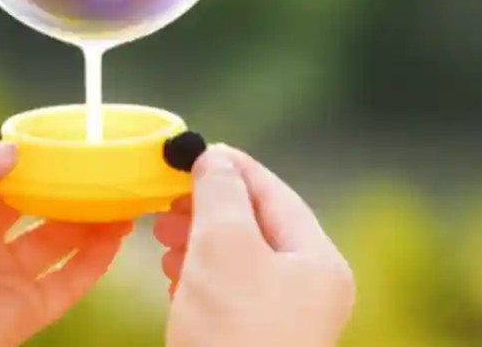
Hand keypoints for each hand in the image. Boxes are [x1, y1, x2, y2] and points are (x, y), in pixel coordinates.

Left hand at [0, 142, 132, 346]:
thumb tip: (13, 151)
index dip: (20, 161)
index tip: (54, 142)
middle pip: (29, 209)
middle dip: (60, 188)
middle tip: (94, 167)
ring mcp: (4, 280)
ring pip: (55, 242)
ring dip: (87, 221)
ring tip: (117, 197)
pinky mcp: (27, 311)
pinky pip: (69, 281)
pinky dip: (96, 259)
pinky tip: (116, 235)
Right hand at [155, 145, 354, 346]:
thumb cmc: (235, 337)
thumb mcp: (225, 247)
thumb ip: (220, 193)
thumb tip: (215, 159)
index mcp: (318, 261)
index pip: (274, 193)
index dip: (230, 167)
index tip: (189, 153)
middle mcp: (309, 290)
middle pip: (256, 226)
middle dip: (207, 207)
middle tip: (164, 199)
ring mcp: (283, 321)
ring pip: (238, 262)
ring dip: (198, 241)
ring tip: (162, 238)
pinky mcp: (254, 344)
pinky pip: (228, 295)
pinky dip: (199, 277)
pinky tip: (173, 277)